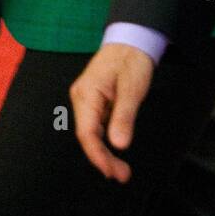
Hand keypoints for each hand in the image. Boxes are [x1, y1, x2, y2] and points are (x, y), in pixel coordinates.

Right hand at [70, 44, 155, 182]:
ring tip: (121, 170)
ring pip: (91, 133)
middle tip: (122, 175)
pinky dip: (105, 141)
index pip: (87, 133)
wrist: (131, 40)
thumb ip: (124, 116)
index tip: (112, 171)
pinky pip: (96, 126)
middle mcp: (81, 98)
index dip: (98, 155)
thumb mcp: (132, 88)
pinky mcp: (93, 101)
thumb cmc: (131, 60)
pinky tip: (115, 152)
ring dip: (104, 152)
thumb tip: (119, 145)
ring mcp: (86, 100)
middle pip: (87, 136)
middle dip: (103, 158)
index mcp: (87, 93)